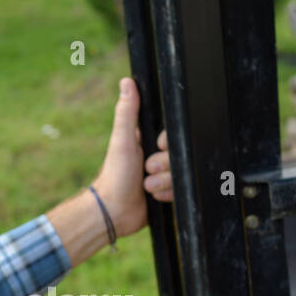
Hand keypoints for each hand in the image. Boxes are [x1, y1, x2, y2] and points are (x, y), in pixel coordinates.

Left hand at [91, 77, 173, 237]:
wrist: (115, 213)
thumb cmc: (114, 176)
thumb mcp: (122, 141)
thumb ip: (127, 112)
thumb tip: (127, 81)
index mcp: (147, 141)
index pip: (173, 136)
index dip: (167, 144)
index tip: (156, 147)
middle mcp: (156, 156)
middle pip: (179, 156)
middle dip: (164, 167)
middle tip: (146, 170)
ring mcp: (162, 175)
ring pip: (180, 175)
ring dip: (164, 182)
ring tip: (147, 187)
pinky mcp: (166, 193)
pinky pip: (180, 191)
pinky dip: (167, 195)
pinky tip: (154, 197)